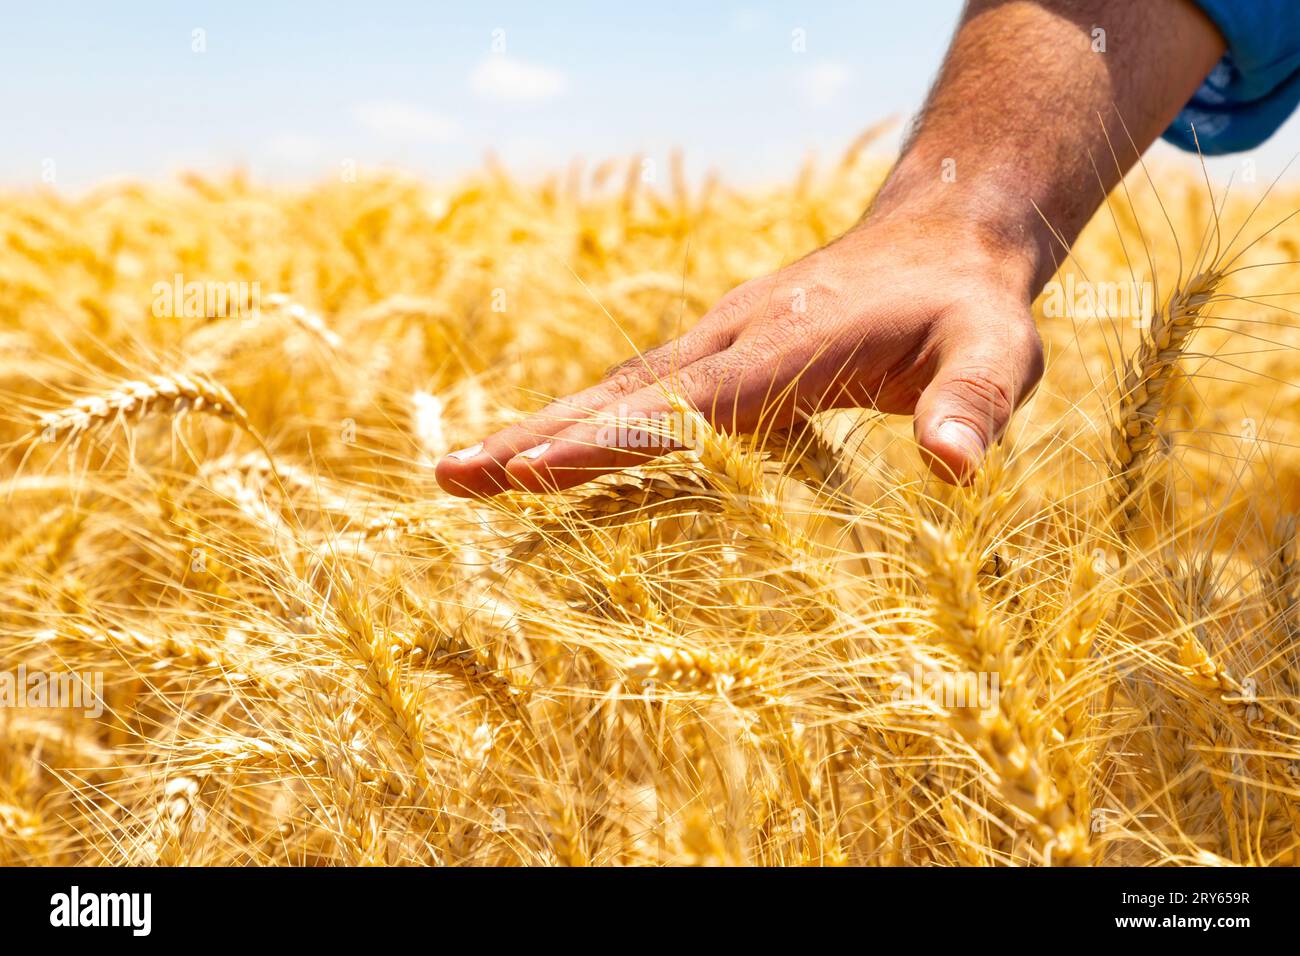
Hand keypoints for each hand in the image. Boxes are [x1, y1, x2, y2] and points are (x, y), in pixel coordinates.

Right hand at [435, 212, 1043, 496]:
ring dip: (536, 430)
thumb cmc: (970, 307)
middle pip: (620, 394)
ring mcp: (716, 342)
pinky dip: (579, 423)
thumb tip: (952, 467)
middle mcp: (731, 339)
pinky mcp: (716, 353)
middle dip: (536, 437)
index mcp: (786, 345)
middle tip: (452, 479)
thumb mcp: (1000, 351)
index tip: (535, 470)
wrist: (942, 236)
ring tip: (459, 475)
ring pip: (613, 389)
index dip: (614, 440)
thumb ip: (976, 403)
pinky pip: (635, 392)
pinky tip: (541, 449)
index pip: (689, 404)